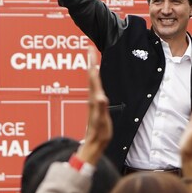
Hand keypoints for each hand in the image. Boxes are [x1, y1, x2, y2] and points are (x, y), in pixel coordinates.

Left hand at [76, 45, 110, 164]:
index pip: (93, 77)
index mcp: (94, 99)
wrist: (94, 144)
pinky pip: (95, 88)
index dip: (92, 63)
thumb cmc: (99, 134)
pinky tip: (96, 78)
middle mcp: (92, 98)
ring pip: (92, 81)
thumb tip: (101, 97)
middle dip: (91, 61)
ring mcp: (93, 102)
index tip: (90, 50)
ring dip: (92, 69)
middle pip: (91, 76)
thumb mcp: (102, 121)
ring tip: (93, 59)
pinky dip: (95, 79)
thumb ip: (101, 109)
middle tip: (89, 48)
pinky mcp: (95, 106)